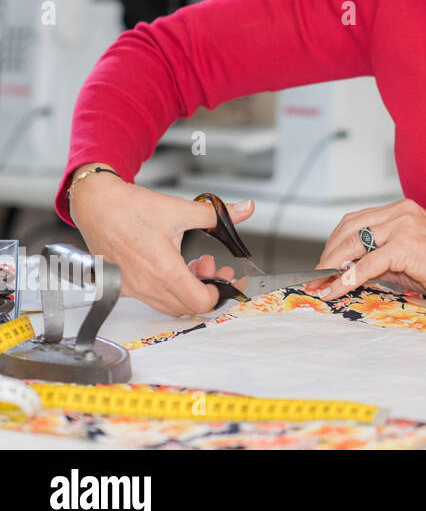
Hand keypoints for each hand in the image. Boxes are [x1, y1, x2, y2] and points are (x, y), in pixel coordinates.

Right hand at [69, 167, 252, 315]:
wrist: (96, 205)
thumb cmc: (131, 207)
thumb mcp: (181, 208)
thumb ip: (218, 214)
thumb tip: (245, 209)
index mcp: (164, 270)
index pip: (199, 302)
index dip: (218, 293)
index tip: (224, 276)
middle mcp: (146, 285)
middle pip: (186, 306)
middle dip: (204, 287)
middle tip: (208, 264)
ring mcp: (131, 289)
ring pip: (168, 304)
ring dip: (186, 288)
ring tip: (190, 263)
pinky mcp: (121, 286)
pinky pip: (150, 298)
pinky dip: (167, 288)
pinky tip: (170, 265)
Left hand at [306, 199, 425, 301]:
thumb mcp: (408, 257)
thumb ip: (379, 259)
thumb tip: (349, 271)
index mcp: (401, 209)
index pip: (356, 221)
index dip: (335, 242)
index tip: (324, 262)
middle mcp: (400, 212)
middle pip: (349, 228)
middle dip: (328, 254)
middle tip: (317, 276)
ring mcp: (403, 226)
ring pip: (354, 243)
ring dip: (332, 265)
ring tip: (322, 284)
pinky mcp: (405, 244)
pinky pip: (367, 263)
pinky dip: (347, 278)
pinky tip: (337, 289)